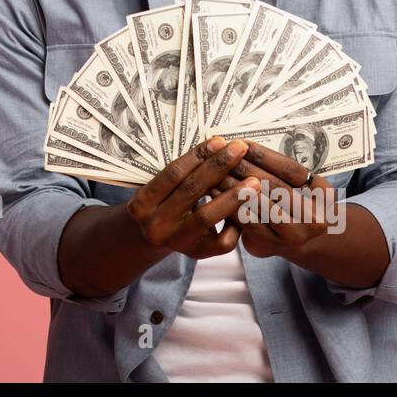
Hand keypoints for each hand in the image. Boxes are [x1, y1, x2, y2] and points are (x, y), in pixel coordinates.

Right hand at [125, 137, 260, 259]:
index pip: (173, 174)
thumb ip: (183, 173)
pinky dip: (236, 223)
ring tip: (253, 180)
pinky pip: (222, 240)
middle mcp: (155, 225)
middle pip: (191, 191)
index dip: (197, 156)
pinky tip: (247, 208)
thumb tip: (219, 146)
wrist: (153, 238)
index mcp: (142, 203)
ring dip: (233, 196)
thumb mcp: (160, 188)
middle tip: (240, 149)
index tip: (220, 141)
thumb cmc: (162, 203)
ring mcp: (175, 243)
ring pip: (207, 216)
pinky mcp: (197, 255)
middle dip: (218, 167)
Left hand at [213, 140, 336, 258]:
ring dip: (233, 184)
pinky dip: (227, 203)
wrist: (290, 239)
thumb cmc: (289, 202)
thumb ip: (277, 167)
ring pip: (258, 203)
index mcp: (324, 195)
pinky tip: (213, 191)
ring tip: (215, 169)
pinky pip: (245, 220)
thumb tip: (242, 145)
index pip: (290, 169)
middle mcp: (314, 218)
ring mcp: (292, 235)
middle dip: (245, 167)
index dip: (264, 155)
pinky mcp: (269, 245)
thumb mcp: (296, 182)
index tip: (242, 142)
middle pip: (274, 186)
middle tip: (223, 153)